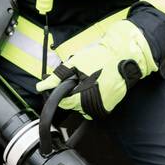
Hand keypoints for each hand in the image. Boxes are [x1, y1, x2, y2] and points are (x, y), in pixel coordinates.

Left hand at [35, 19, 156, 118]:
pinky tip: (97, 85)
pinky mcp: (109, 107)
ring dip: (83, 96)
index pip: (62, 103)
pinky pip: (95, 106)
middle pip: (73, 106)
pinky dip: (93, 98)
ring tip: (90, 80)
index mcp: (80, 97)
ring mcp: (101, 108)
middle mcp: (91, 106)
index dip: (61, 91)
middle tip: (81, 77)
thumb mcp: (74, 64)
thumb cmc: (100, 58)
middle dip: (73, 93)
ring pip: (84, 107)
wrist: (123, 56)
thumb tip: (41, 86)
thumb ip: (57, 78)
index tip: (66, 82)